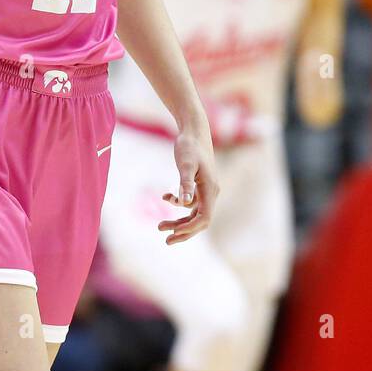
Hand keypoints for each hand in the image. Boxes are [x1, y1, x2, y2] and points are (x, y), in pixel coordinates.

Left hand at [159, 120, 217, 244]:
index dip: (189, 229)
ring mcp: (206, 189)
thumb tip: (183, 203)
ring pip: (194, 213)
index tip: (172, 233)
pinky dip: (178, 204)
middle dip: (183, 231)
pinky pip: (191, 202)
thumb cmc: (189, 145)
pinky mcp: (199, 184)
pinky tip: (164, 196)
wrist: (194, 130)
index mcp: (210, 190)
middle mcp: (211, 192)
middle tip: (165, 240)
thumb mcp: (186, 164)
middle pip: (200, 220)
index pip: (204, 218)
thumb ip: (185, 183)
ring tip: (160, 226)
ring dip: (179, 221)